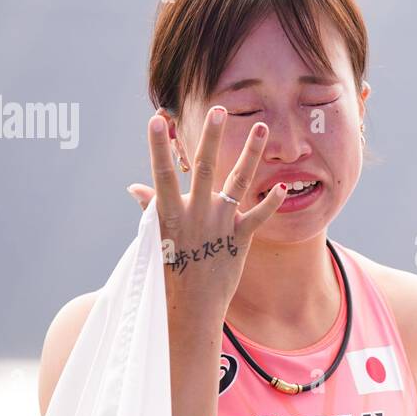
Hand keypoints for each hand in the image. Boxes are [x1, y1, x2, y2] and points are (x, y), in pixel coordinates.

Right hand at [129, 106, 287, 320]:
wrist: (192, 306)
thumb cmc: (171, 269)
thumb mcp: (155, 238)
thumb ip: (151, 208)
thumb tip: (134, 188)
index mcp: (171, 213)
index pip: (163, 174)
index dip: (159, 148)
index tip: (157, 119)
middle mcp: (196, 214)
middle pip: (204, 169)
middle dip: (210, 138)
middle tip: (217, 109)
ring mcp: (220, 225)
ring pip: (238, 183)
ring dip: (250, 154)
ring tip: (260, 127)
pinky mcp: (240, 238)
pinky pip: (258, 217)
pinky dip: (271, 203)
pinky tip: (281, 185)